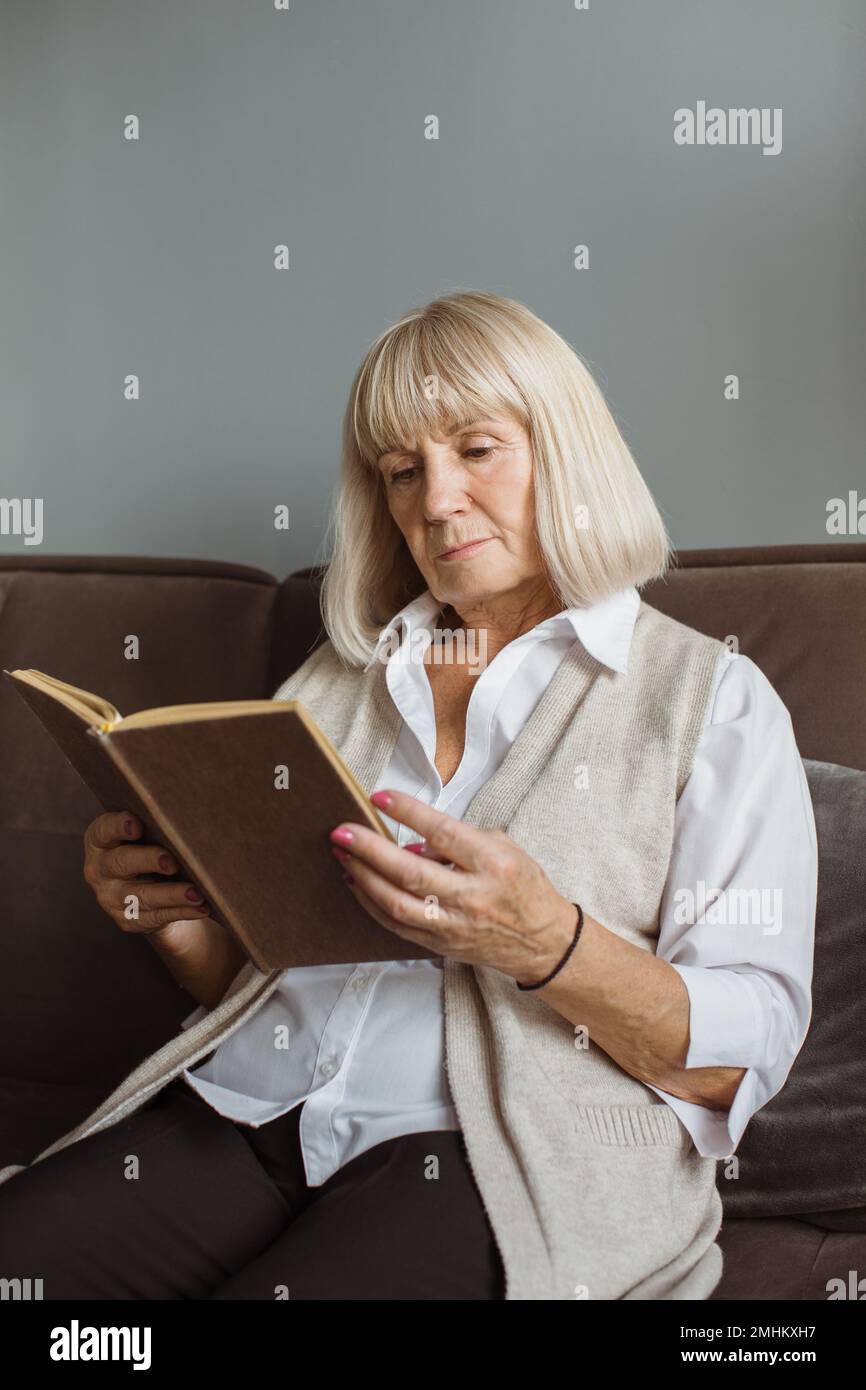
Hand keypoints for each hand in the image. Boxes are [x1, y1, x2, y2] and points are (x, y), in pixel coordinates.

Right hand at [82, 811, 211, 941]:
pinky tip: (200, 907)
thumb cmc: (150, 846)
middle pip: (121, 862)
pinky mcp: (129, 920)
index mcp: (101, 841)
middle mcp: (100, 870)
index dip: (119, 827)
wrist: (150, 886)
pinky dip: (182, 911)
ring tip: (196, 893)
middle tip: (172, 862)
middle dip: (148, 860)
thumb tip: (188, 817)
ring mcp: (112, 898)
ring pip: (142, 896)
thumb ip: (156, 825)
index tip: (136, 825)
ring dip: (172, 894)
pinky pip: (157, 916)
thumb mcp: (146, 833)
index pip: (104, 830)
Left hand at [329, 789, 577, 984]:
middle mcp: (473, 896)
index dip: (409, 813)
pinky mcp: (441, 944)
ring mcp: (455, 924)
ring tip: (342, 855)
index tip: (379, 797)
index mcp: (493, 863)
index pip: (444, 833)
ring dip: (363, 877)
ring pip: (397, 903)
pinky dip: (371, 903)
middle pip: (411, 872)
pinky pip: (396, 925)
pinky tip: (356, 883)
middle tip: (342, 831)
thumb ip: (457, 840)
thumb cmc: (522, 885)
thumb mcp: (503, 847)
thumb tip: (411, 840)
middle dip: (370, 850)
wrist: (542, 941)